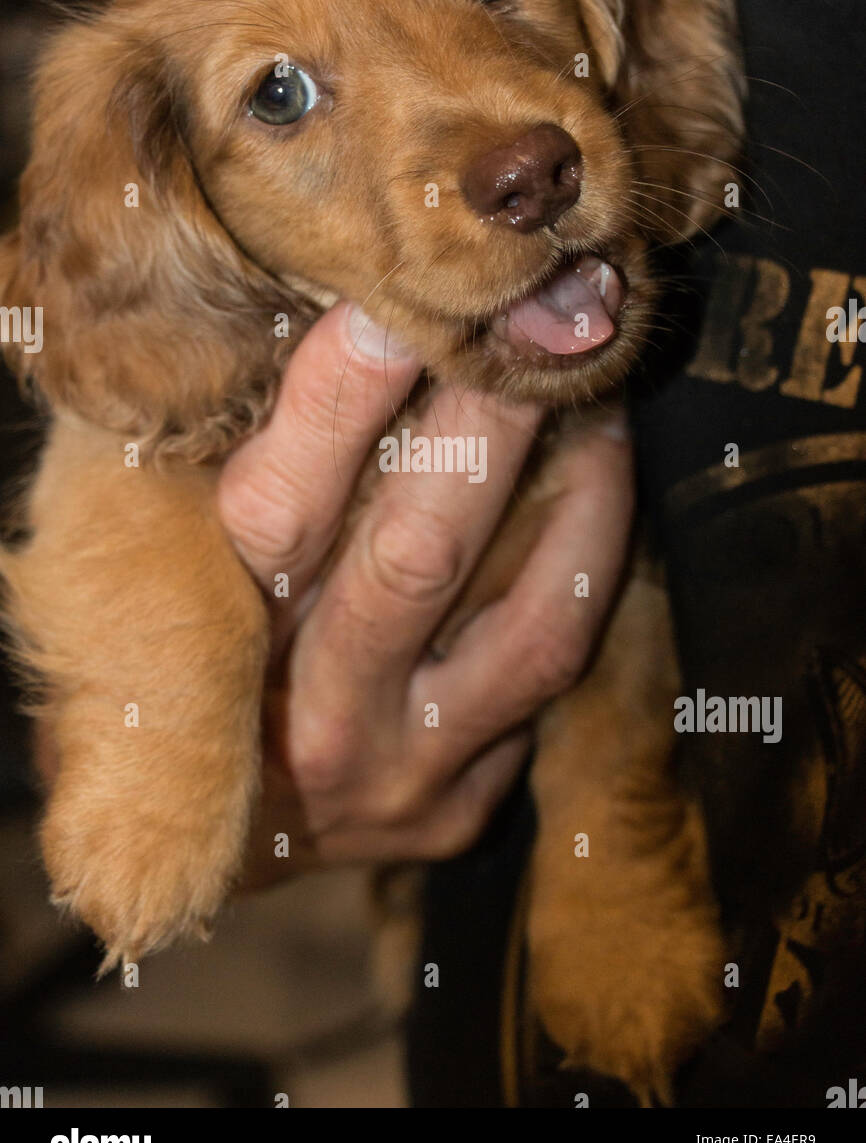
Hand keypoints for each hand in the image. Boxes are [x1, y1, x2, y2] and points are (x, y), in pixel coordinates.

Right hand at [217, 301, 633, 881]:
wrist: (203, 835)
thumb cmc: (193, 662)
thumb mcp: (182, 571)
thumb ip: (242, 478)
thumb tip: (335, 331)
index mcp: (216, 647)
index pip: (281, 509)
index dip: (341, 399)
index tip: (393, 307)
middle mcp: (316, 719)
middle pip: (419, 557)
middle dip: (486, 425)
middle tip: (532, 326)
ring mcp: (403, 774)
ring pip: (531, 630)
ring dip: (584, 501)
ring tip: (601, 408)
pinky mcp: (461, 806)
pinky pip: (551, 682)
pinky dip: (586, 578)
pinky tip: (602, 499)